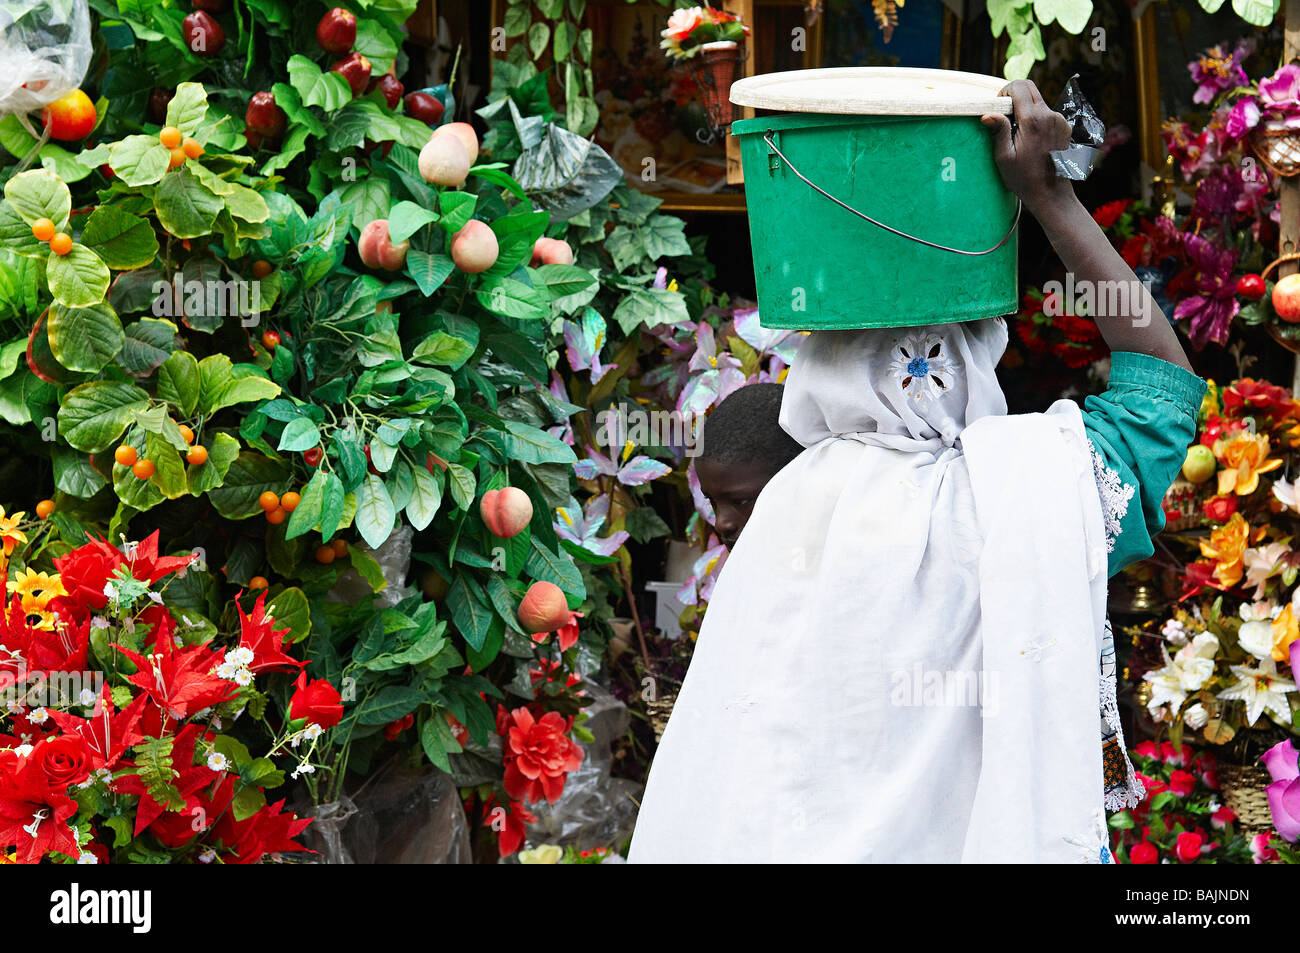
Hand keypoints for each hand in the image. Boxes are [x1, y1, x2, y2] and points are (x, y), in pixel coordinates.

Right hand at [981, 80, 1075, 213]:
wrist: (1050, 192)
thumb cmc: (1024, 178)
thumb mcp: (1004, 157)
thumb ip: (999, 131)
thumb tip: (987, 114)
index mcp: (1033, 120)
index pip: (1019, 87)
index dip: (1005, 92)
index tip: (999, 108)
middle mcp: (1049, 115)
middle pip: (1030, 87)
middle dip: (1014, 94)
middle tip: (1005, 115)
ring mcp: (1059, 120)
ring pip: (1038, 99)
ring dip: (1025, 108)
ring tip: (1018, 132)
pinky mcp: (1064, 126)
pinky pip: (1046, 112)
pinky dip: (1036, 117)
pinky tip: (1031, 138)